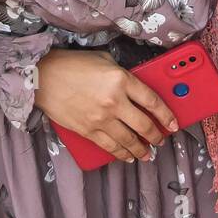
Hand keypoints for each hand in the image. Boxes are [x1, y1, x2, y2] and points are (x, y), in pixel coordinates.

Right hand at [35, 50, 178, 161]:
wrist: (43, 76)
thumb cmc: (73, 64)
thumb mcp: (105, 60)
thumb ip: (123, 75)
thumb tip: (135, 88)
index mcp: (122, 80)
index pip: (153, 101)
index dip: (167, 115)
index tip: (174, 124)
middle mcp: (115, 101)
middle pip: (144, 125)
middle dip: (156, 136)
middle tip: (161, 140)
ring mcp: (101, 118)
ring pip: (128, 140)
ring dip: (141, 150)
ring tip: (148, 154)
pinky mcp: (87, 131)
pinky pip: (109, 147)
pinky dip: (121, 154)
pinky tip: (127, 157)